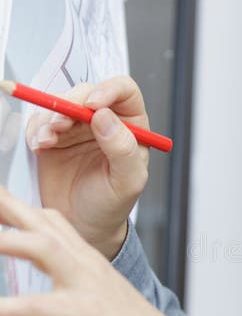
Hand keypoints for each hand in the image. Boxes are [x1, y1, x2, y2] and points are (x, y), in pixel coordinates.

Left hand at [0, 186, 166, 315]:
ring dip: (11, 241)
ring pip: (45, 249)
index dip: (16, 209)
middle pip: (42, 223)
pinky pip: (43, 306)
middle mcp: (83, 266)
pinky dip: (14, 308)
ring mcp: (85, 286)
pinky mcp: (83, 313)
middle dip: (9, 206)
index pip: (47, 223)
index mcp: (82, 262)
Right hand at [26, 76, 149, 258]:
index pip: (124, 91)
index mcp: (131, 125)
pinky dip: (36, 130)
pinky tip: (40, 146)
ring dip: (49, 117)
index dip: (108, 90)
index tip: (93, 104)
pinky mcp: (53, 137)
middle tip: (60, 124)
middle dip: (69, 104)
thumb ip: (123, 149)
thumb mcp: (127, 182)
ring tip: (48, 141)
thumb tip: (105, 117)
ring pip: (60, 103)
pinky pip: (40, 121)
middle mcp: (104, 121)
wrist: (82, 226)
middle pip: (86, 92)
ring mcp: (76, 127)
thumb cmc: (111, 205)